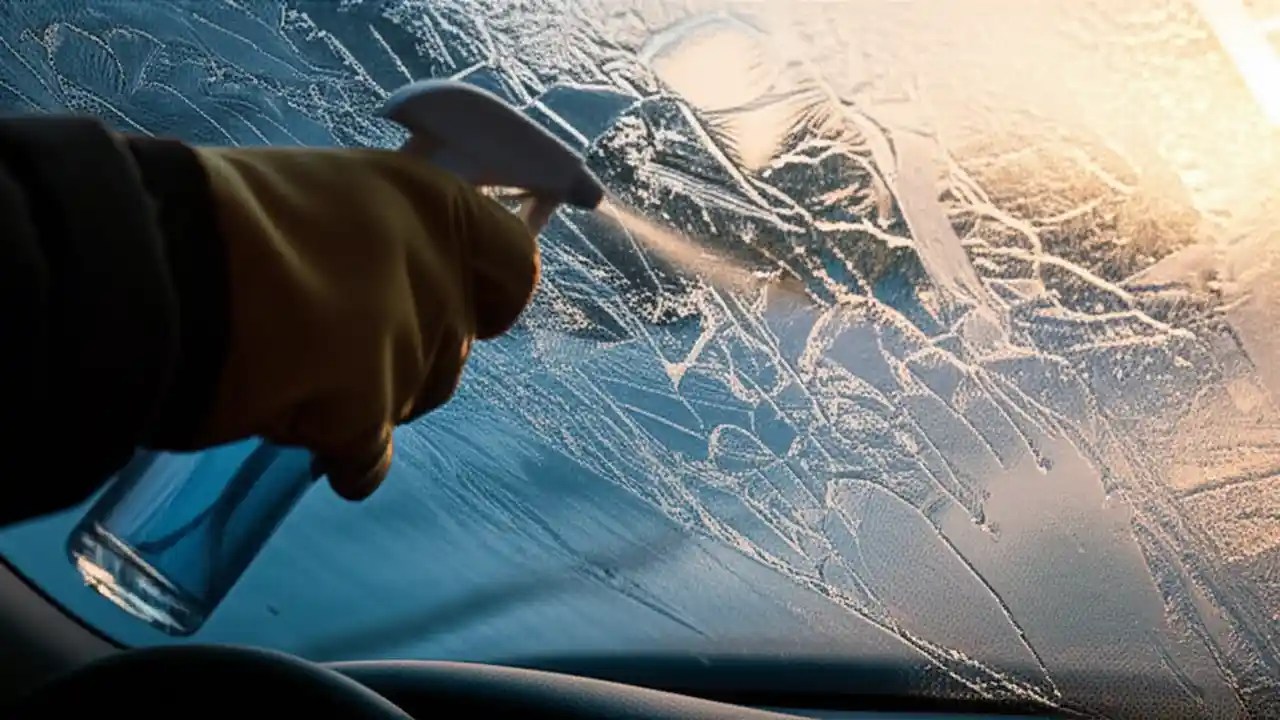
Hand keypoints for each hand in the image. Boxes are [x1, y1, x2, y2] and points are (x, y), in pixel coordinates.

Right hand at [186, 147, 543, 499]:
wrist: (158, 262)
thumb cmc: (226, 213)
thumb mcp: (328, 195)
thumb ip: (380, 238)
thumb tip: (381, 282)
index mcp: (436, 207)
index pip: (517, 264)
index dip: (494, 293)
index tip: (468, 306)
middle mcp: (438, 276)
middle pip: (455, 346)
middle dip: (408, 355)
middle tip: (339, 340)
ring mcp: (406, 350)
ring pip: (412, 401)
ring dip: (370, 399)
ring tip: (298, 372)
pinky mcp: (366, 413)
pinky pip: (372, 457)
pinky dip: (348, 457)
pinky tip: (319, 451)